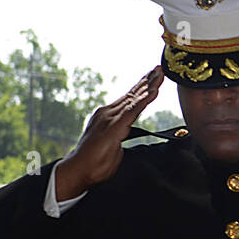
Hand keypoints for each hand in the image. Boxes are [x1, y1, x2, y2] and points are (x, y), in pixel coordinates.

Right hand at [55, 66, 163, 199]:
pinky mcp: (113, 127)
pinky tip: (153, 92)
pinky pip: (133, 111)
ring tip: (160, 74)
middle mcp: (108, 113)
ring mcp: (110, 118)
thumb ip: (121, 136)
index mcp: (108, 116)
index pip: (129, 99)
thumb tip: (125, 136)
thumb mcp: (113, 146)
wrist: (78, 170)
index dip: (142, 88)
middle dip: (147, 80)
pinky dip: (144, 101)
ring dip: (149, 86)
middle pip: (132, 94)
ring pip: (134, 99)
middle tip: (160, 68)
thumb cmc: (94, 162)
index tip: (154, 77)